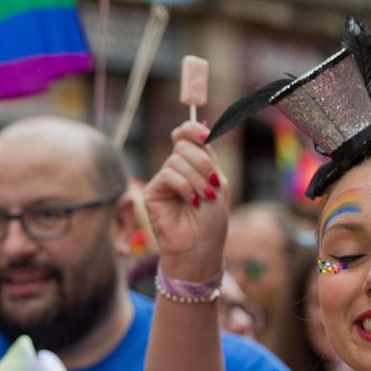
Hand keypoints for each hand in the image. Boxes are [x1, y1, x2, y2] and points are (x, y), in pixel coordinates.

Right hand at [143, 121, 230, 279]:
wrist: (199, 246)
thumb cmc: (212, 220)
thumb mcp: (217, 182)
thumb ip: (207, 155)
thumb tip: (199, 123)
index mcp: (195, 164)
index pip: (186, 135)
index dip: (192, 130)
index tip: (206, 134)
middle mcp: (178, 169)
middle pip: (183, 145)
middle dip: (202, 162)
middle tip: (213, 184)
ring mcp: (164, 180)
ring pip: (177, 160)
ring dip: (197, 179)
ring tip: (205, 198)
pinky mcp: (153, 191)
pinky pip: (168, 174)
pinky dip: (184, 186)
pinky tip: (192, 202)